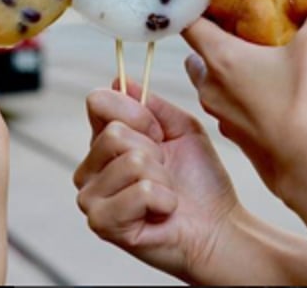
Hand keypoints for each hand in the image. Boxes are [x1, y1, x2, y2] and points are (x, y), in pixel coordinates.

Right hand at [74, 84, 239, 283]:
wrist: (217, 227)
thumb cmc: (199, 182)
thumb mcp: (180, 129)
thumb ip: (150, 105)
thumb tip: (118, 79)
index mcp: (103, 143)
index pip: (97, 102)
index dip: (136, 113)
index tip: (158, 132)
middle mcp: (89, 169)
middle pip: (115, 133)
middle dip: (155, 151)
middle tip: (166, 171)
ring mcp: (91, 198)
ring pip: (131, 162)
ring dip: (162, 178)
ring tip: (165, 194)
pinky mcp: (102, 223)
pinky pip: (140, 191)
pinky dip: (163, 200)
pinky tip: (162, 212)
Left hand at [182, 0, 306, 201]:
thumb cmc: (306, 105)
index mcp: (220, 59)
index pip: (189, 22)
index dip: (195, 5)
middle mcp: (212, 87)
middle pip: (203, 54)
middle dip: (225, 41)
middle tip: (253, 32)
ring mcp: (224, 115)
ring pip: (230, 83)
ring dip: (258, 70)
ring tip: (302, 63)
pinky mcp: (240, 138)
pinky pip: (248, 108)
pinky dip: (270, 97)